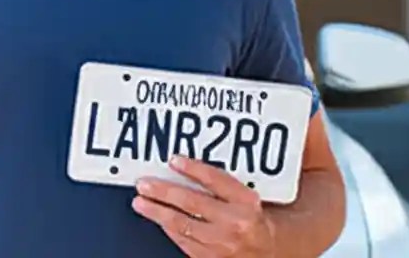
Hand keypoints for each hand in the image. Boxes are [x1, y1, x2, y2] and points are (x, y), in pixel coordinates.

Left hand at [132, 155, 275, 256]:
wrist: (268, 252)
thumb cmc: (252, 219)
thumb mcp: (246, 196)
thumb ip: (222, 183)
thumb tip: (185, 165)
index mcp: (246, 202)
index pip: (216, 180)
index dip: (193, 169)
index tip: (174, 160)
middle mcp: (235, 223)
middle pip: (192, 203)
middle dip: (163, 192)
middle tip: (144, 184)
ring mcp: (223, 244)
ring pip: (182, 225)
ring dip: (157, 212)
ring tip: (140, 202)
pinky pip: (183, 242)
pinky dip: (168, 229)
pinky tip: (158, 219)